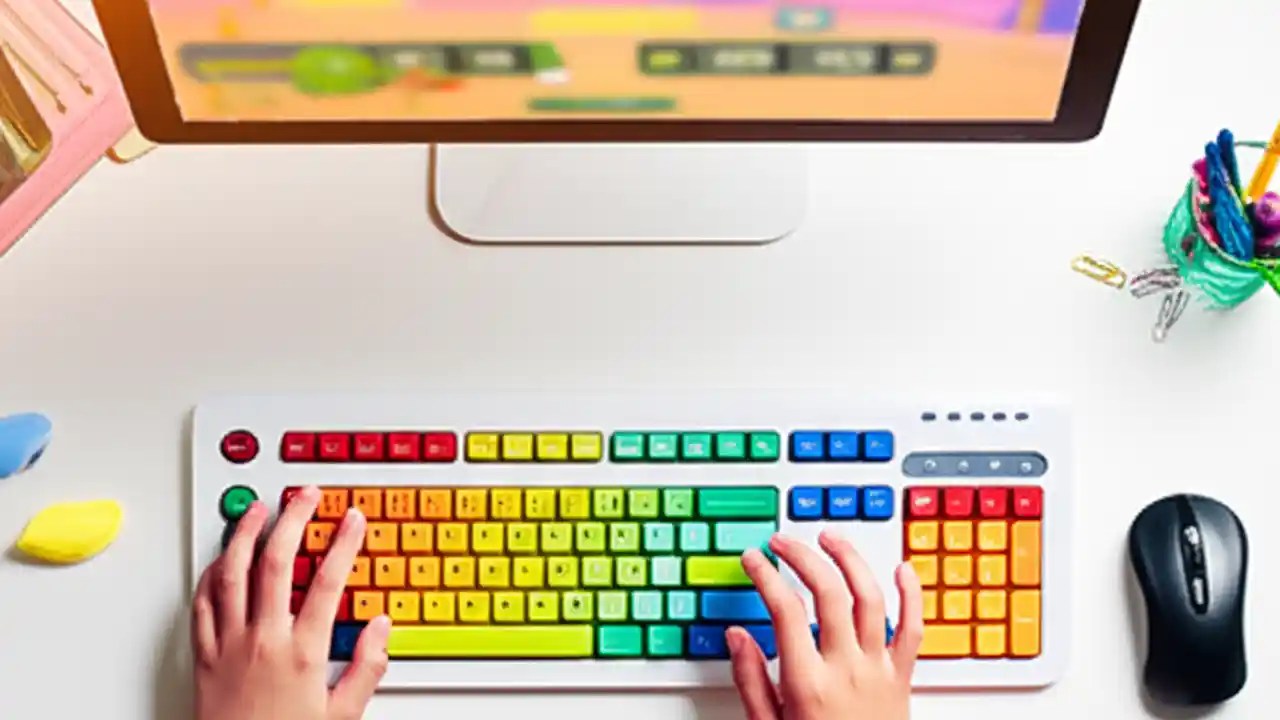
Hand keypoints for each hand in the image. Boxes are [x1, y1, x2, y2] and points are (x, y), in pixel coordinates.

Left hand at [192, 486, 389, 719]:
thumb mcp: (343, 716)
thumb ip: (366, 669)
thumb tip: (381, 629)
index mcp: (303, 652)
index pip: (330, 580)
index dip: (344, 543)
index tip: (352, 520)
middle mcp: (263, 640)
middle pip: (277, 561)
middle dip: (294, 519)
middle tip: (306, 496)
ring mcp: (228, 645)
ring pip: (233, 573)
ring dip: (246, 534)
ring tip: (258, 510)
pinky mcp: (203, 657)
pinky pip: (203, 603)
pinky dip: (211, 574)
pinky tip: (220, 559)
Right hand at [728, 531, 923, 719]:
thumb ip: (751, 680)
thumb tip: (738, 637)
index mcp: (808, 683)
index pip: (783, 610)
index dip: (765, 576)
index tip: (754, 560)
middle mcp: (847, 670)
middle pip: (828, 593)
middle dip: (802, 556)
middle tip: (783, 543)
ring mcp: (879, 671)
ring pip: (871, 598)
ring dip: (850, 559)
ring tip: (830, 539)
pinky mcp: (903, 677)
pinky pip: (913, 628)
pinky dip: (911, 594)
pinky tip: (902, 569)